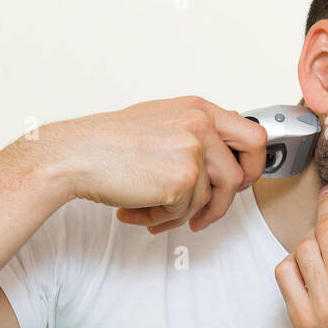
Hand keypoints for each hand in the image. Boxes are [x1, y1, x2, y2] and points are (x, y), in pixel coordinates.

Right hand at [38, 95, 268, 233]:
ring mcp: (195, 150)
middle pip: (242, 173)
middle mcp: (201, 125)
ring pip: (211, 200)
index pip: (252, 135)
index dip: (252, 165)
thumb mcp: (160, 121)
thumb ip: (195, 131)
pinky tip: (135, 211)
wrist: (75, 155)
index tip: (239, 183)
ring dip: (182, 215)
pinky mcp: (184, 178)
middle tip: (205, 215)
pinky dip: (161, 219)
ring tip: (151, 213)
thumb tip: (224, 145)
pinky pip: (186, 212)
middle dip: (226, 201)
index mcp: (198, 108)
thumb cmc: (108, 142)